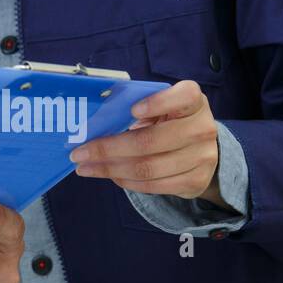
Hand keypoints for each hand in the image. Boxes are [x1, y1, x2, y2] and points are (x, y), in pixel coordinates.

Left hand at [70, 79, 226, 206]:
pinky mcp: (195, 181)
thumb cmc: (169, 119)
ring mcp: (202, 158)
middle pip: (151, 141)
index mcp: (193, 100)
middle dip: (108, 148)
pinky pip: (155, 185)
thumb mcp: (160, 105)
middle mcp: (202, 128)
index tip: (132, 110)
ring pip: (149, 168)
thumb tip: (93, 123)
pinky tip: (110, 175)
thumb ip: (135, 106)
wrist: (202, 149)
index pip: (184, 96)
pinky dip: (127, 181)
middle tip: (79, 152)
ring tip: (85, 167)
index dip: (158, 103)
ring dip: (111, 169)